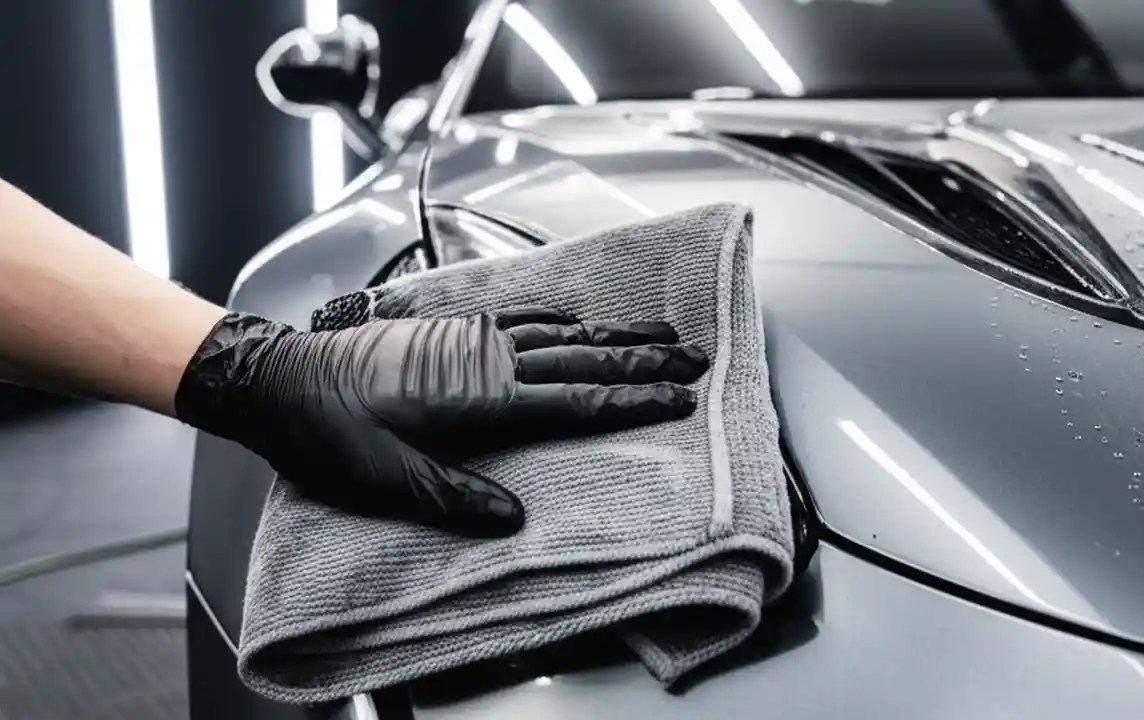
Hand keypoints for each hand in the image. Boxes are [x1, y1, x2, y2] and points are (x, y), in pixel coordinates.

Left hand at [174, 309, 707, 536]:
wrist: (281, 381)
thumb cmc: (332, 435)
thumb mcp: (390, 482)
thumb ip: (456, 499)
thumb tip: (515, 518)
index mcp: (483, 400)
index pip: (578, 400)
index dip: (634, 399)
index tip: (680, 398)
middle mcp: (488, 361)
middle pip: (585, 358)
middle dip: (644, 359)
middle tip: (695, 357)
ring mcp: (472, 339)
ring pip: (562, 333)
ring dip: (614, 333)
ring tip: (658, 330)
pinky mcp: (453, 330)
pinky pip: (522, 318)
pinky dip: (561, 319)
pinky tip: (577, 319)